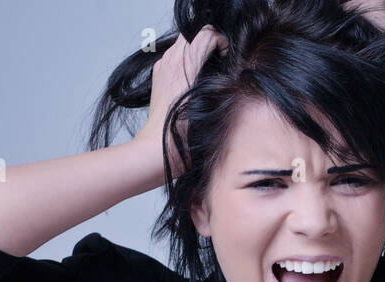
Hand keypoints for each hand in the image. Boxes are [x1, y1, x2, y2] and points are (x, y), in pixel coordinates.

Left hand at [133, 24, 227, 176]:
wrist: (159, 146)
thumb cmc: (184, 132)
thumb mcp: (210, 101)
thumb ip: (219, 78)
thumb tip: (226, 64)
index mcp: (186, 63)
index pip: (207, 33)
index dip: (220, 41)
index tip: (226, 55)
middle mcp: (171, 60)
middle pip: (193, 33)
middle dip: (207, 40)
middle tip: (218, 57)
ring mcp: (162, 65)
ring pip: (182, 41)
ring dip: (196, 48)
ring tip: (206, 67)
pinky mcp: (158, 73)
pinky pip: (173, 54)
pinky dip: (185, 58)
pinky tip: (192, 77)